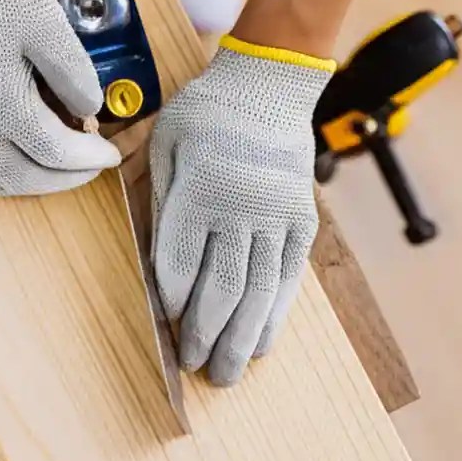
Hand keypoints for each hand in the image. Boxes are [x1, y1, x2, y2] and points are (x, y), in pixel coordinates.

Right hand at [0, 0, 119, 194]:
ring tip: (53, 170)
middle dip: (64, 180)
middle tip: (90, 168)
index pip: (55, 154)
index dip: (88, 159)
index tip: (110, 154)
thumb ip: (74, 72)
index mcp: (2, 106)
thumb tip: (90, 110)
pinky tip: (14, 155)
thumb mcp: (47, 25)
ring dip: (27, 184)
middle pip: (24, 178)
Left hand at [149, 36, 334, 385]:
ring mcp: (276, 216)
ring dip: (240, 339)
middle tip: (194, 368)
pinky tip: (261, 343)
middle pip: (222, 287)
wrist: (268, 86)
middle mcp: (241, 206)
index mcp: (199, 187)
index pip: (182, 262)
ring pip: (259, 292)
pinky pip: (288, 279)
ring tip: (226, 374)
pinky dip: (275, 315)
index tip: (168, 324)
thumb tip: (160, 272)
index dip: (173, 301)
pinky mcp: (302, 221)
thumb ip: (161, 206)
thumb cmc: (204, 115)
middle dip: (205, 335)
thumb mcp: (164, 146)